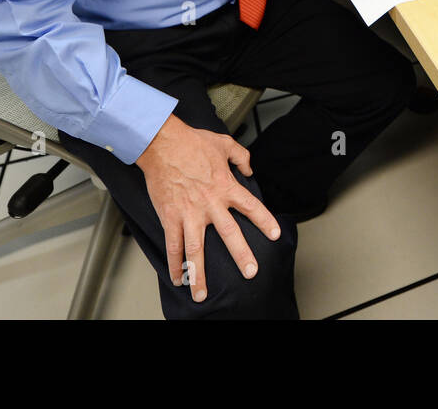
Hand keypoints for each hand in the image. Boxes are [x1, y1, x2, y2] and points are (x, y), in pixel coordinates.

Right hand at [134, 114, 280, 303]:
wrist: (162, 143)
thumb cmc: (191, 141)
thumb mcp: (224, 143)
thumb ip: (241, 156)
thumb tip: (249, 169)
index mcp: (226, 187)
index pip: (251, 207)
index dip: (265, 221)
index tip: (275, 235)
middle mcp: (210, 204)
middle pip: (230, 234)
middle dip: (242, 255)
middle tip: (251, 272)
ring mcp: (190, 213)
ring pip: (196, 250)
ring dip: (199, 274)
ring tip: (202, 294)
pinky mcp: (170, 217)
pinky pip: (173, 245)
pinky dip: (174, 263)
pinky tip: (178, 278)